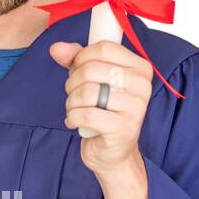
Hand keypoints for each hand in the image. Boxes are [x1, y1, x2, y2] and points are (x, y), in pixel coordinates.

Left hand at [49, 39, 153, 176]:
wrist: (112, 151)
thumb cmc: (104, 111)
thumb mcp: (91, 80)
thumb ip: (75, 60)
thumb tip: (56, 48)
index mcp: (140, 68)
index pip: (104, 48)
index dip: (81, 57)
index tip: (76, 69)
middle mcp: (142, 85)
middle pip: (92, 69)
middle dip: (73, 82)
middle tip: (74, 94)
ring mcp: (135, 108)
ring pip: (87, 92)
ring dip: (71, 102)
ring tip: (75, 109)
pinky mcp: (123, 128)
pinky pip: (85, 115)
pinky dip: (72, 117)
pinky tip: (75, 121)